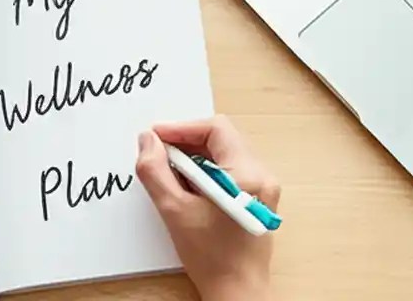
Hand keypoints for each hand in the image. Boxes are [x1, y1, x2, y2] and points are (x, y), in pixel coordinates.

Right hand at [136, 116, 279, 300]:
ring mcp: (263, 186)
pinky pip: (231, 167)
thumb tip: (148, 141)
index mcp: (246, 175)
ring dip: (196, 155)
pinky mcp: (258, 195)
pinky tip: (188, 185)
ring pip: (225, 151)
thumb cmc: (212, 258)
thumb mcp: (174, 211)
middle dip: (187, 141)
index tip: (156, 136)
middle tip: (160, 152)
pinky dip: (207, 169)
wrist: (237, 290)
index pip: (215, 129)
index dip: (181, 128)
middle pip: (222, 137)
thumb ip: (156, 171)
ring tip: (172, 172)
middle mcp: (262, 175)